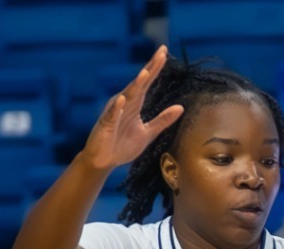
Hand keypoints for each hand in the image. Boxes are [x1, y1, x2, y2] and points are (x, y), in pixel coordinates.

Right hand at [79, 48, 184, 173]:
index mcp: (135, 104)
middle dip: (150, 69)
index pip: (147, 83)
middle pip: (139, 83)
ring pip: (126, 96)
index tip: (165, 53)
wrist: (103, 161)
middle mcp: (124, 104)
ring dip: (136, 85)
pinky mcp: (106, 125)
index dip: (156, 68)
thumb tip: (180, 107)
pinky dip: (117, 107)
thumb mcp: (148, 133)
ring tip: (146, 73)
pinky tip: (122, 99)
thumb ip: (163, 120)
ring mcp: (114, 113)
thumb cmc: (123, 145)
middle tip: (161, 53)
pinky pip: (112, 115)